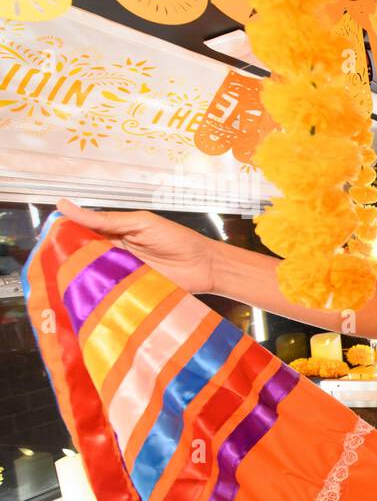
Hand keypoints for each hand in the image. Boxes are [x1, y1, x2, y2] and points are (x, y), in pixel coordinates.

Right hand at [55, 199, 218, 294]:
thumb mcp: (139, 223)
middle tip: (52, 263)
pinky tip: (87, 295)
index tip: (47, 239)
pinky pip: (110, 293)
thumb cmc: (177, 240)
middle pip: (84, 257)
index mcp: (114, 233)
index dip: (64, 236)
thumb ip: (105, 219)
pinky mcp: (130, 292)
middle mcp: (114, 254)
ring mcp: (121, 274)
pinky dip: (99, 293)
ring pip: (94, 276)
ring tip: (65, 280)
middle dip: (69, 260)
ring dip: (83, 278)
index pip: (82, 233)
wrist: (205, 266)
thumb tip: (65, 205)